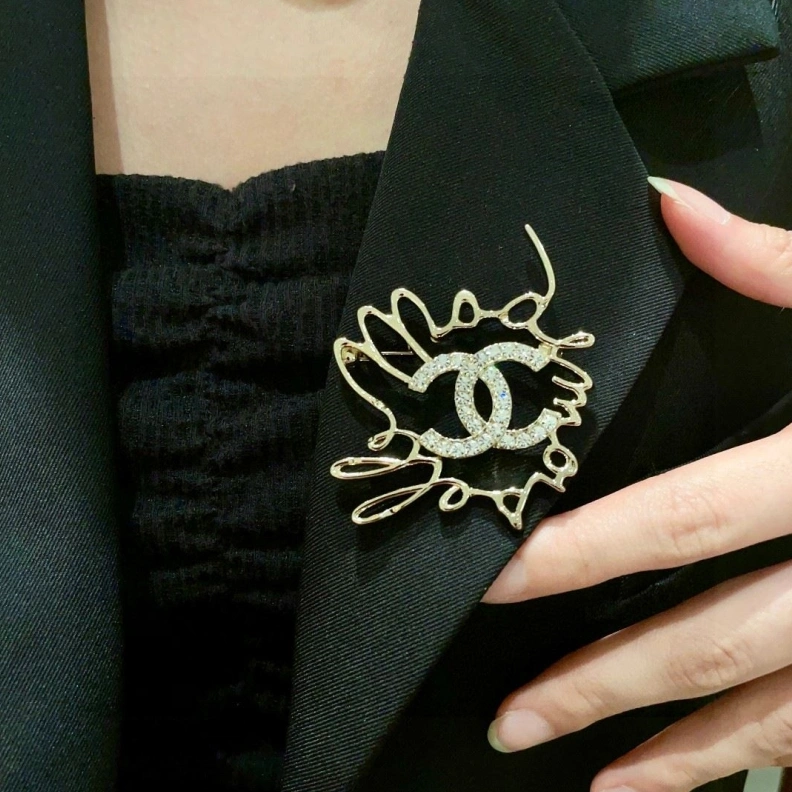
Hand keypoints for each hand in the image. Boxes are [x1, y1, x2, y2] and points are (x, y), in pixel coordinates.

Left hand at [483, 177, 791, 791]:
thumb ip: (774, 265)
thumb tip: (669, 204)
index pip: (675, 519)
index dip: (577, 552)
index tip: (493, 580)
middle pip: (705, 640)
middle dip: (602, 685)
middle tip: (513, 720)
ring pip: (772, 716)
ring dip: (675, 756)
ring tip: (592, 786)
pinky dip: (763, 760)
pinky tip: (702, 784)